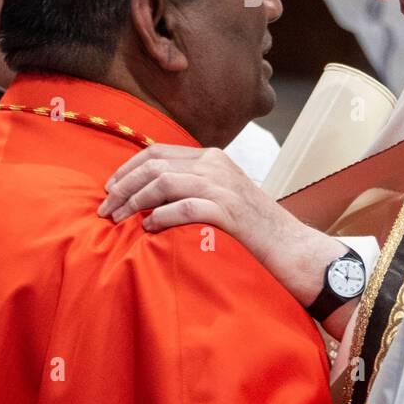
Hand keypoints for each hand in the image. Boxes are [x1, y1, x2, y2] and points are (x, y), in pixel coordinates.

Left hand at [98, 144, 352, 332]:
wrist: (297, 251)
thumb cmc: (257, 233)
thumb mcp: (224, 199)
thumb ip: (192, 190)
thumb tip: (148, 199)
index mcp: (214, 158)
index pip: (158, 152)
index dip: (128, 169)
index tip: (109, 189)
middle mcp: (217, 165)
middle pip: (155, 164)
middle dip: (123, 186)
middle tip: (106, 211)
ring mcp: (224, 186)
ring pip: (164, 182)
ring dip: (134, 202)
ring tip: (119, 221)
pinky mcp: (229, 211)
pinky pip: (184, 207)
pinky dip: (160, 217)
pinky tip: (149, 229)